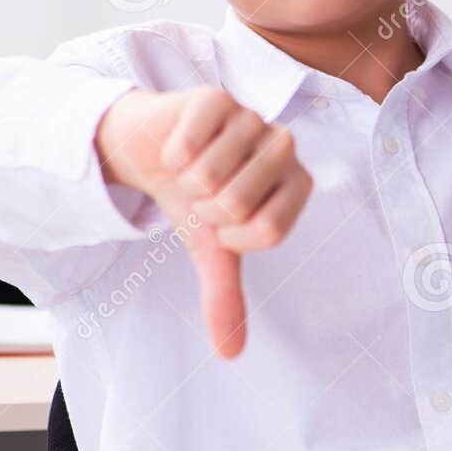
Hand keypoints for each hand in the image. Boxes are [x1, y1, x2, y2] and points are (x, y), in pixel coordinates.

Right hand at [94, 86, 312, 358]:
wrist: (153, 151)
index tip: (222, 221)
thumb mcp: (210, 250)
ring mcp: (252, 117)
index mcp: (298, 184)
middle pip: (238, 203)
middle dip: (205, 208)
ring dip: (186, 180)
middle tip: (204, 192)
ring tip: (193, 167)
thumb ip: (226, 296)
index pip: (266, 230)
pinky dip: (170, 155)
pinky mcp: (215, 97)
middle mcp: (285, 147)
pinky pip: (186, 146)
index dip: (230, 234)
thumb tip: (231, 353)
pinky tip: (178, 145)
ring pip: (209, 175)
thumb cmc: (195, 198)